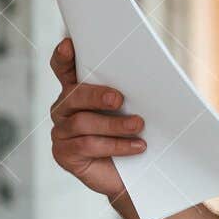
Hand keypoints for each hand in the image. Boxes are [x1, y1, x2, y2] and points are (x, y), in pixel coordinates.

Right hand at [48, 37, 144, 199]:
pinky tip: (137, 146)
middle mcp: (65, 108)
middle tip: (119, 98)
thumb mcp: (137, 108)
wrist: (135, 173)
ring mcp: (61, 131)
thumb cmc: (135, 134)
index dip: (63, 56)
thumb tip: (157, 77)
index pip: (64, 68)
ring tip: (139, 125)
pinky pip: (87, 145)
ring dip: (114, 124)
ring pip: (82, 122)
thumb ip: (134, 92)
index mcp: (78, 90)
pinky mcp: (64, 154)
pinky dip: (115, 145)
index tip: (70, 44)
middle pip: (73, 95)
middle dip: (96, 95)